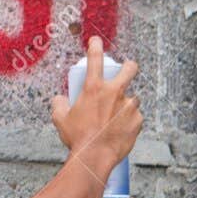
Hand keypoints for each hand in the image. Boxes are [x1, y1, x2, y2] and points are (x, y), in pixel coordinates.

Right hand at [50, 37, 142, 173]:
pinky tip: (120, 130)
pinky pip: (135, 117)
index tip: (96, 41)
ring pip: (132, 98)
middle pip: (130, 69)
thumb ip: (59, 105)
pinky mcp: (137, 120)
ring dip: (126, 103)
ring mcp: (128, 106)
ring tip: (116, 117)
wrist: (95, 156)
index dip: (96, 46)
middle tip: (127, 70)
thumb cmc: (78, 138)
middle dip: (129, 66)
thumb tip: (60, 99)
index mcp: (93, 89)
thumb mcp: (60, 120)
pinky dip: (129, 121)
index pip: (95, 59)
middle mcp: (114, 93)